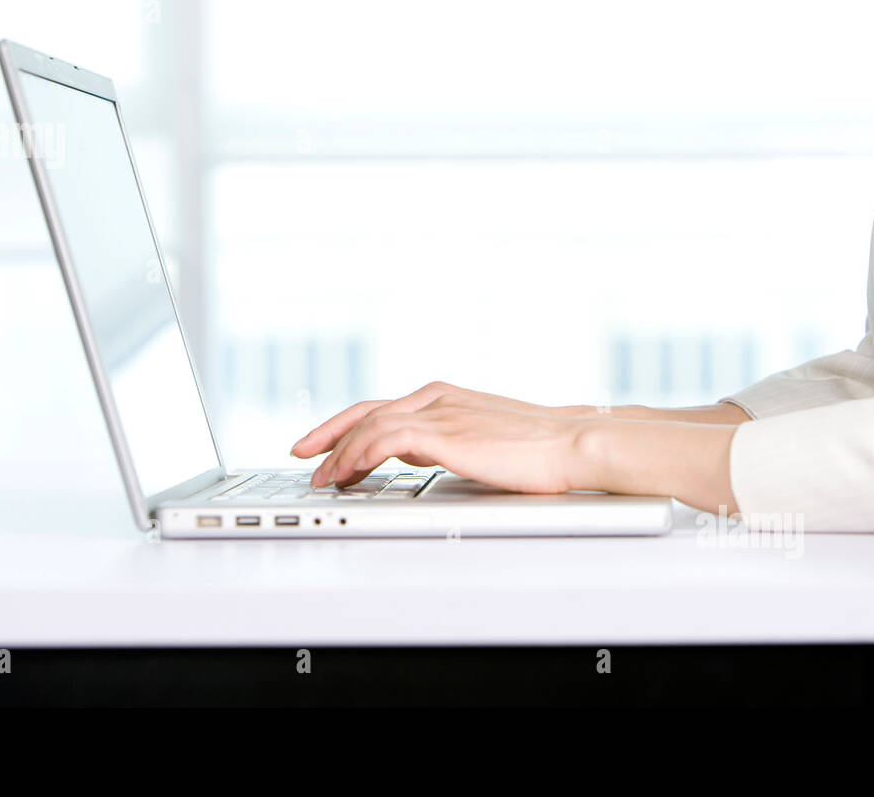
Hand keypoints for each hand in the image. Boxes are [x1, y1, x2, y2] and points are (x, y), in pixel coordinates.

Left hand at [289, 382, 590, 492]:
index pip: (381, 407)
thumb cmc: (537, 445)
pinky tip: (347, 470)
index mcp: (444, 396)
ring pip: (370, 425)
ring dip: (339, 452)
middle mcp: (436, 398)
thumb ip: (447, 440)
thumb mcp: (481, 438)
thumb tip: (419, 456)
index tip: (323, 443)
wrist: (571, 441)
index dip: (346, 425)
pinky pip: (386, 439)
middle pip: (365, 411)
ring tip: (322, 476)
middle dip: (328, 434)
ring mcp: (440, 413)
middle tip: (303, 455)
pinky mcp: (445, 433)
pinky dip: (359, 453)